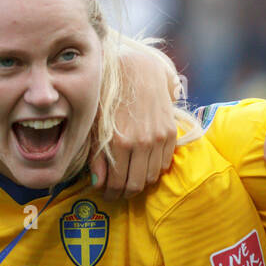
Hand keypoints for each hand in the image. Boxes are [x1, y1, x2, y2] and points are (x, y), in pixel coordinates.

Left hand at [90, 42, 177, 200]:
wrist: (137, 71)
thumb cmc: (109, 96)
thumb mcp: (95, 125)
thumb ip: (96, 157)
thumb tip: (97, 184)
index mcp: (118, 142)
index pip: (116, 183)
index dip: (110, 194)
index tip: (106, 194)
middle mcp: (140, 143)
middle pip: (135, 185)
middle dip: (124, 193)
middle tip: (117, 192)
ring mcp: (158, 139)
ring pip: (151, 177)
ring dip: (140, 183)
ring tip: (129, 179)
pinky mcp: (170, 133)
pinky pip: (164, 163)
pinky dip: (154, 169)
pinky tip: (143, 165)